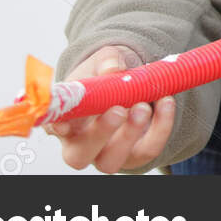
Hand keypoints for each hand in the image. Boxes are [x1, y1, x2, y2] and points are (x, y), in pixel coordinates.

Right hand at [44, 45, 175, 173]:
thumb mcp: (104, 59)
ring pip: (112, 161)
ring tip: (145, 106)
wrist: (131, 79)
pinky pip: (147, 150)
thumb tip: (113, 69)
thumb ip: (106, 61)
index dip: (58, 127)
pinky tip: (166, 102)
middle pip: (80, 155)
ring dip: (130, 134)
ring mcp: (108, 153)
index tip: (65, 123)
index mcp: (65, 119)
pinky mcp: (135, 155)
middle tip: (119, 109)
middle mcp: (81, 143)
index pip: (54, 128)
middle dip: (100, 133)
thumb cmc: (106, 74)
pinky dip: (160, 127)